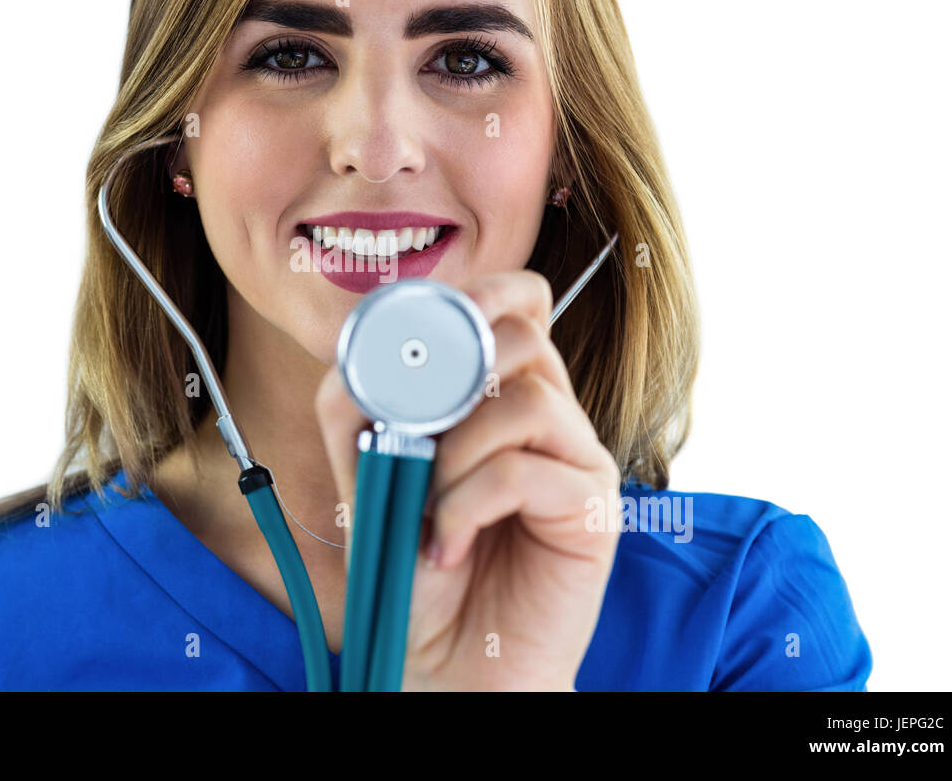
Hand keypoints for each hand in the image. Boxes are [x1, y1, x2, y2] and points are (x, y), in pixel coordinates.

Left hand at [315, 270, 621, 689]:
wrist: (447, 659)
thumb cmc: (414, 565)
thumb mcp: (368, 474)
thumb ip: (359, 409)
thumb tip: (359, 355)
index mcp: (503, 393)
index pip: (517, 302)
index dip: (478, 292)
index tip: (416, 328)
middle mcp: (550, 414)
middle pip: (524, 333)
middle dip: (453, 369)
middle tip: (417, 425)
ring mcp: (577, 459)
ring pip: (523, 399)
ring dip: (453, 455)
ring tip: (428, 508)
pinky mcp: (593, 510)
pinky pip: (523, 472)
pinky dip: (465, 507)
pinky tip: (448, 546)